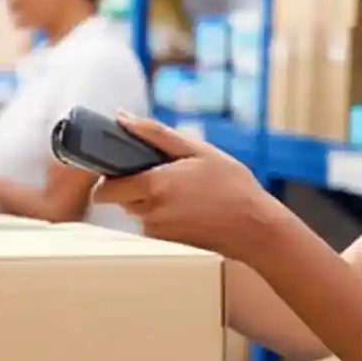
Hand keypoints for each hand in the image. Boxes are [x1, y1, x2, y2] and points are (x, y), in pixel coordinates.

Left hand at [93, 112, 287, 263]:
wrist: (255, 228)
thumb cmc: (232, 186)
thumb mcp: (198, 150)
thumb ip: (155, 133)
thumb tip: (122, 118)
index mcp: (154, 185)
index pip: (106, 187)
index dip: (109, 175)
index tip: (122, 165)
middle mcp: (150, 212)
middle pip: (119, 198)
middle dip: (131, 186)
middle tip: (160, 174)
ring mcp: (157, 231)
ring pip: (135, 211)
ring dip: (148, 199)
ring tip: (181, 189)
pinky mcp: (167, 242)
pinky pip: (151, 224)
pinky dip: (162, 213)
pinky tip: (187, 206)